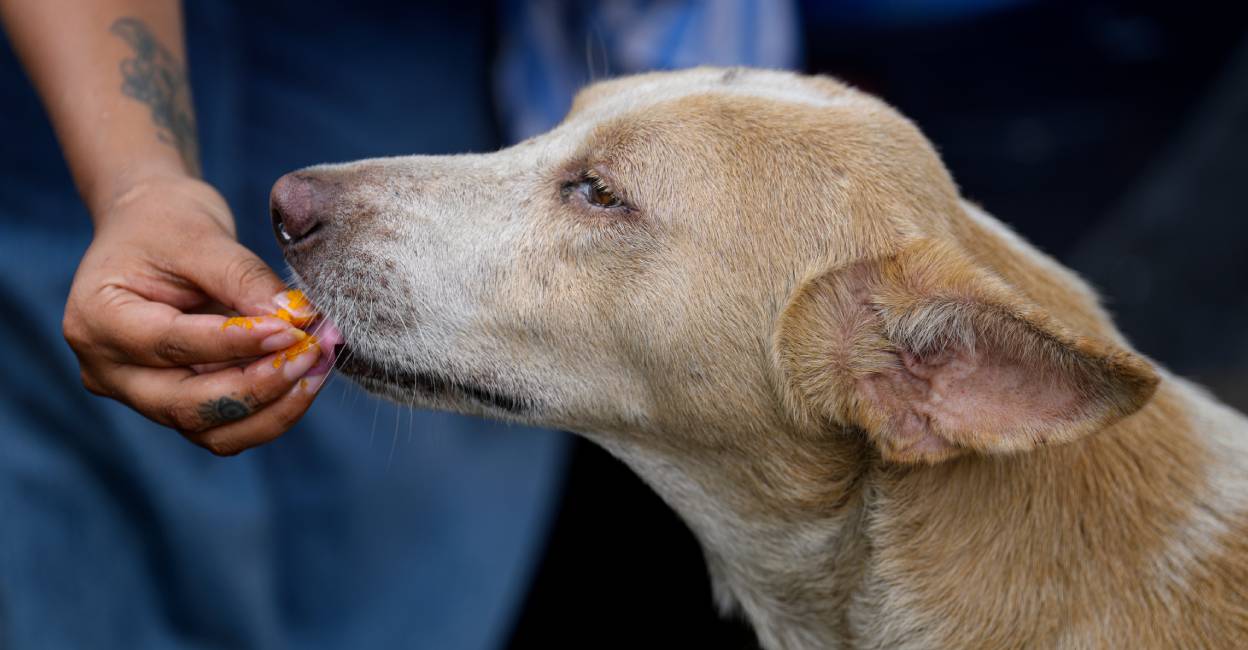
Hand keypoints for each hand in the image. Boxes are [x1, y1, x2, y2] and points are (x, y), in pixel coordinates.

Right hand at [64, 175, 326, 454]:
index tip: (293, 329)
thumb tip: (298, 319)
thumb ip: (245, 279)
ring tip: (320, 364)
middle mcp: (110, 370)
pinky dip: (272, 409)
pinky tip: (308, 376)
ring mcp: (142, 394)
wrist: (151, 227)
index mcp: (98, 320)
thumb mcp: (202, 237)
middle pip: (188, 406)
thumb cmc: (166, 223)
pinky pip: (228, 427)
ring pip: (213, 431)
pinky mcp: (178, 404)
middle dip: (262, 385)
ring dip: (275, 407)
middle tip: (315, 351)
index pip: (171, 345)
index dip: (237, 344)